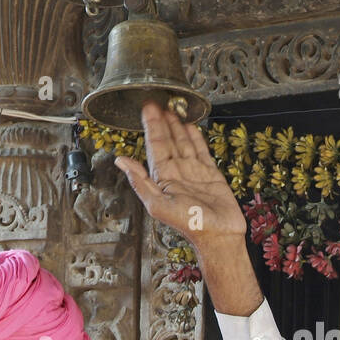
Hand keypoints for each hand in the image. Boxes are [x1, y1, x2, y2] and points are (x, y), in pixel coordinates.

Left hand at [115, 100, 246, 249]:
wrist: (219, 235)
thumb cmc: (190, 225)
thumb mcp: (158, 204)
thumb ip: (140, 182)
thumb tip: (121, 161)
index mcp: (162, 178)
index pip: (155, 147)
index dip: (151, 127)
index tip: (147, 109)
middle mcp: (176, 173)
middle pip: (168, 141)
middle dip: (162, 122)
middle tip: (157, 103)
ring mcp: (193, 172)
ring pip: (183, 143)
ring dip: (177, 127)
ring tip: (172, 110)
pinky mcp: (210, 174)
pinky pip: (201, 151)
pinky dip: (196, 138)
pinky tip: (191, 127)